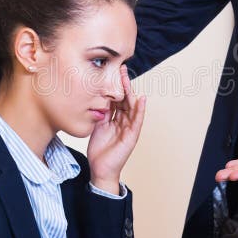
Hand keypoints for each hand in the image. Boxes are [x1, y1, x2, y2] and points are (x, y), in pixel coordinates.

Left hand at [87, 65, 146, 194]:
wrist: (100, 169)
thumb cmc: (99, 150)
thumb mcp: (97, 125)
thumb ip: (99, 112)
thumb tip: (96, 97)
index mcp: (115, 118)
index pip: (117, 98)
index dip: (116, 85)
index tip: (113, 71)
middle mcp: (124, 120)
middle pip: (125, 99)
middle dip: (124, 84)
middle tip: (122, 69)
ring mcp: (129, 128)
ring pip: (132, 106)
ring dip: (131, 92)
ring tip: (129, 79)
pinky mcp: (132, 135)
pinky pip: (137, 120)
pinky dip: (140, 110)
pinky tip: (141, 99)